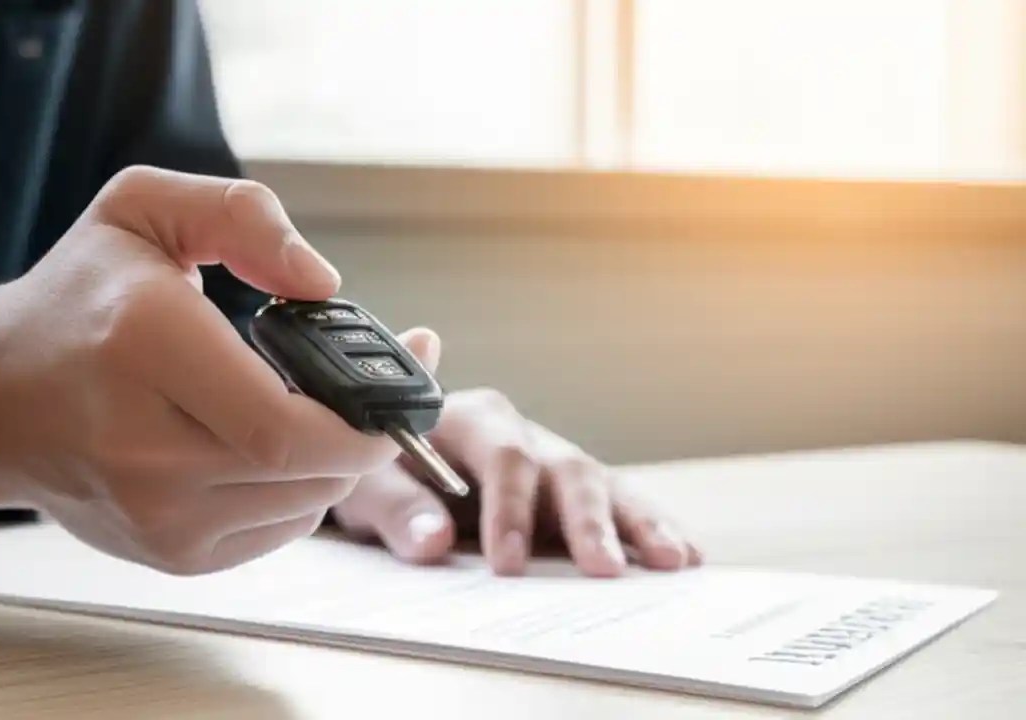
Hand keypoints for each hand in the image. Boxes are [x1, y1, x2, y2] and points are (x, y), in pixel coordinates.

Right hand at [0, 167, 433, 574]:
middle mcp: (145, 449)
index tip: (408, 369)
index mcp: (143, 351)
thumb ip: (242, 217)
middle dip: (371, 430)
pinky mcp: (171, 554)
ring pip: (305, 504)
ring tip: (329, 406)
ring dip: (340, 457)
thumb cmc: (75, 300)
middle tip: (386, 387)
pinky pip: (278, 528)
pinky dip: (302, 487)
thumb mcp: (142, 209)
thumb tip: (324, 286)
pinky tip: (283, 444)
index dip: (365, 415)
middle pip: (309, 470)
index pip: (283, 424)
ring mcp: (157, 517)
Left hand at [332, 386, 701, 575]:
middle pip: (565, 469)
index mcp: (468, 417)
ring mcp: (550, 459)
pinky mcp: (570, 490)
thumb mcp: (365, 488)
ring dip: (636, 522)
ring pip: (601, 483)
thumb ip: (398, 511)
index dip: (509, 509)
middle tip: (604, 569)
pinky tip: (682, 553)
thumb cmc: (375, 472)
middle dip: (586, 521)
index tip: (507, 564)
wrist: (386, 468)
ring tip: (670, 559)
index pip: (502, 456)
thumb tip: (434, 543)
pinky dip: (648, 526)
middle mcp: (520, 431)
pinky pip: (616, 503)